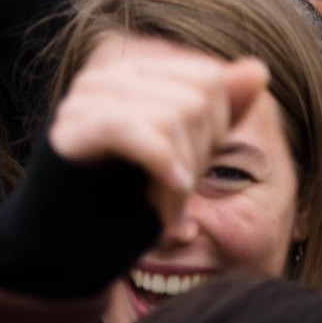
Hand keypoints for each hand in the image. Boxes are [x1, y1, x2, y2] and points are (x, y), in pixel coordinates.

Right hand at [47, 37, 269, 226]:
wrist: (63, 254)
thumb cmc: (124, 203)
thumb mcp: (184, 157)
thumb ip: (219, 112)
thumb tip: (258, 68)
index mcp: (136, 73)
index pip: (209, 77)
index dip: (216, 130)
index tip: (191, 173)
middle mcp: (109, 76)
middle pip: (197, 97)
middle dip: (200, 156)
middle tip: (175, 198)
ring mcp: (85, 99)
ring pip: (172, 115)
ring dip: (180, 179)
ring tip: (163, 211)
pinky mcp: (69, 129)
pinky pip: (133, 129)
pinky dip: (161, 164)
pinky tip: (169, 199)